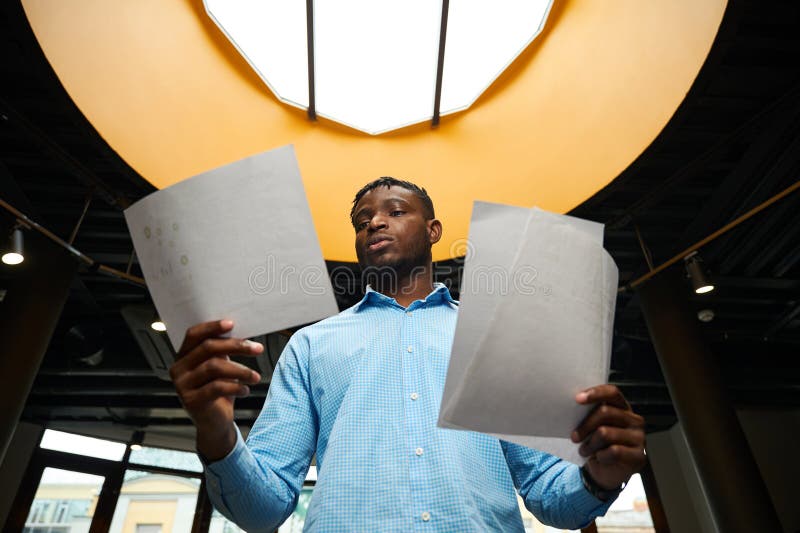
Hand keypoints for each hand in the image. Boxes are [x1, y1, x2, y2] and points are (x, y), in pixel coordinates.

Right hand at [169, 319, 262, 460]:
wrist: (214, 423)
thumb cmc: (218, 391)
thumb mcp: (220, 367)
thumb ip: (222, 351)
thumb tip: (240, 332)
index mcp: (183, 356)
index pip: (193, 334)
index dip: (212, 327)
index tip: (232, 324)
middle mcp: (178, 369)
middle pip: (208, 348)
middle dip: (236, 346)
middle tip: (257, 348)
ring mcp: (182, 386)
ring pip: (214, 367)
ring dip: (241, 370)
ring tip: (256, 377)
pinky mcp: (191, 401)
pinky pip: (217, 387)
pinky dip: (236, 386)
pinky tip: (246, 390)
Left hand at [571, 384, 645, 490]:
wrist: (606, 472)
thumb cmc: (598, 445)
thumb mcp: (593, 427)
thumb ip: (589, 414)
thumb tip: (574, 406)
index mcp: (623, 408)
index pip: (612, 392)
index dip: (595, 393)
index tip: (577, 399)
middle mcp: (634, 420)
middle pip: (605, 412)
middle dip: (585, 425)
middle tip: (574, 436)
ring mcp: (639, 437)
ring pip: (605, 433)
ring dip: (589, 444)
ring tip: (584, 450)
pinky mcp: (639, 455)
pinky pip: (614, 451)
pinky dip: (601, 456)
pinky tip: (599, 458)